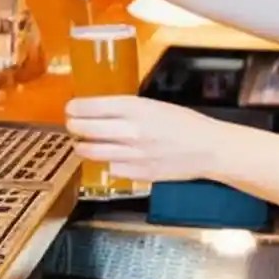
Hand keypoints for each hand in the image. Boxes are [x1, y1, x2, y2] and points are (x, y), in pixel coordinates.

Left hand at [65, 95, 221, 181]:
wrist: (208, 149)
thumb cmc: (183, 122)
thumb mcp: (153, 105)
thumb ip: (126, 109)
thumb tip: (99, 111)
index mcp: (135, 108)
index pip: (91, 107)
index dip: (75, 108)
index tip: (70, 109)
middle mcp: (130, 131)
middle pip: (85, 129)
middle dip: (73, 127)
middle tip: (72, 125)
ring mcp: (133, 155)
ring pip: (92, 151)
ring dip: (82, 147)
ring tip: (81, 144)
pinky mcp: (138, 173)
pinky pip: (111, 167)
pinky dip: (107, 162)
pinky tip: (110, 157)